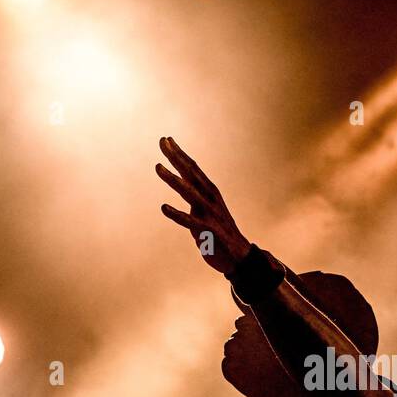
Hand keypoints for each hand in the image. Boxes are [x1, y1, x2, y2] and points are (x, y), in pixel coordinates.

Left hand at [156, 136, 250, 273]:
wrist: (239, 257)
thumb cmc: (220, 233)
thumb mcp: (207, 210)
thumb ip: (195, 198)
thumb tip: (183, 187)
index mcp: (210, 192)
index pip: (193, 168)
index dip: (179, 154)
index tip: (166, 139)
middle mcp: (210, 199)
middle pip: (191, 173)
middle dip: (176, 157)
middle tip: (163, 142)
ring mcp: (210, 214)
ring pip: (189, 192)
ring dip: (173, 179)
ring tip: (158, 167)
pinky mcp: (207, 231)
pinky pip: (189, 221)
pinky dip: (177, 214)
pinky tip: (164, 208)